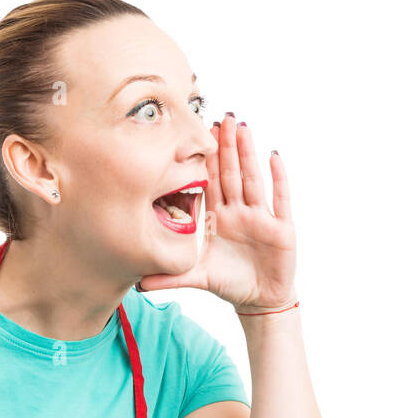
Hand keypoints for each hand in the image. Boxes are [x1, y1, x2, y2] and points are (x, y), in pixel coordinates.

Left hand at [136, 113, 297, 312]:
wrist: (259, 301)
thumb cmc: (229, 283)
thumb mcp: (197, 277)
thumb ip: (169, 277)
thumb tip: (136, 284)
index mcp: (218, 217)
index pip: (210, 183)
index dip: (205, 160)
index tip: (197, 135)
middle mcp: (238, 212)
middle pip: (231, 173)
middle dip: (226, 146)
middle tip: (220, 117)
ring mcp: (260, 217)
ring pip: (252, 179)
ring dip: (248, 153)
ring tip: (242, 127)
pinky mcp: (281, 228)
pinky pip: (279, 199)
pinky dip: (278, 177)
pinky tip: (274, 155)